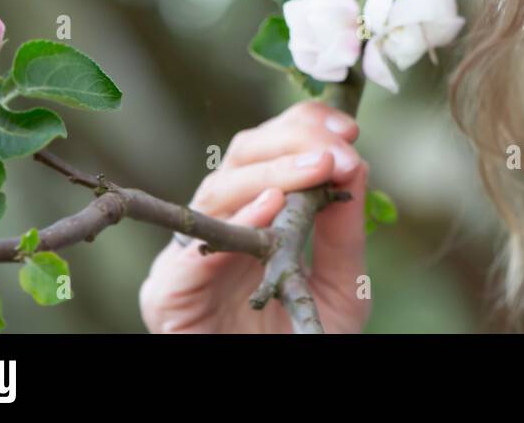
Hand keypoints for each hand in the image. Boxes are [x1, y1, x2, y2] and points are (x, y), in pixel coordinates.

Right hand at [138, 99, 370, 332]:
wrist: (268, 395)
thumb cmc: (300, 341)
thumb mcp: (340, 284)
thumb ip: (344, 230)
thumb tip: (355, 164)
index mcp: (253, 214)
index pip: (270, 150)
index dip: (303, 127)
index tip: (347, 126)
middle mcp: (217, 226)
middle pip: (241, 156)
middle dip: (291, 140)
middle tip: (338, 145)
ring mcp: (189, 257)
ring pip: (217, 189)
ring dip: (274, 172)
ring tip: (318, 166)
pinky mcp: (168, 294)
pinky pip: (193, 251)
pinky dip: (234, 221)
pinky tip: (271, 207)